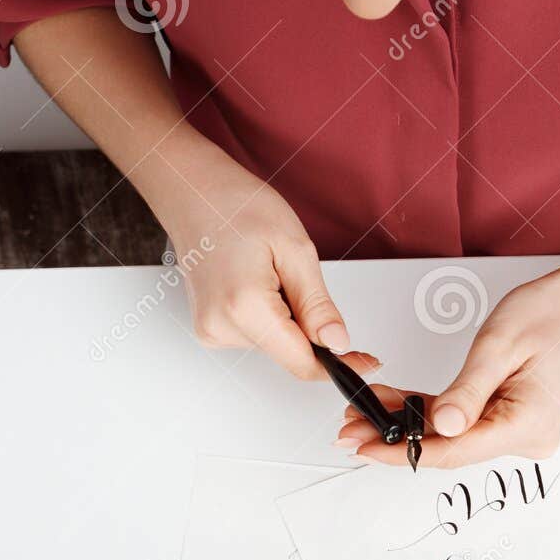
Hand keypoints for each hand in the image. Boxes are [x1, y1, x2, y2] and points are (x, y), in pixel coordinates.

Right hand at [164, 157, 377, 380]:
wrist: (193, 194)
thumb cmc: (236, 207)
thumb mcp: (295, 249)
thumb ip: (317, 305)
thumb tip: (338, 343)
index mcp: (245, 306)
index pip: (301, 361)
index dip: (339, 364)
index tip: (365, 360)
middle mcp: (221, 326)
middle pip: (289, 353)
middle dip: (309, 328)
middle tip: (298, 277)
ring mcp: (211, 330)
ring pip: (274, 344)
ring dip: (287, 318)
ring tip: (268, 272)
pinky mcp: (210, 329)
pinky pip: (256, 335)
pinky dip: (269, 315)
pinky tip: (256, 282)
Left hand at [336, 270, 559, 467]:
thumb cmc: (550, 316)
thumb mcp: (499, 346)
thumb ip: (468, 391)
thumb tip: (442, 427)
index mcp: (526, 425)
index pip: (454, 451)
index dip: (404, 452)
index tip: (365, 448)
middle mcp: (525, 438)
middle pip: (449, 449)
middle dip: (397, 439)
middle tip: (350, 429)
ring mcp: (518, 433)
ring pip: (451, 438)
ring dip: (408, 426)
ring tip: (364, 413)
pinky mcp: (509, 422)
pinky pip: (462, 424)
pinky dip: (428, 415)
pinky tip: (395, 406)